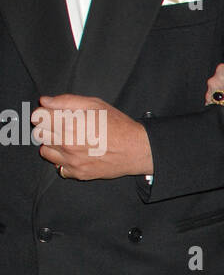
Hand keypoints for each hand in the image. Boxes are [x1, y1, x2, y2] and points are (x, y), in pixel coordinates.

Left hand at [32, 95, 152, 179]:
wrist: (136, 149)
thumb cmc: (118, 125)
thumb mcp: (95, 104)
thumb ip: (66, 101)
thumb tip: (45, 102)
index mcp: (70, 123)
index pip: (37, 118)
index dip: (44, 113)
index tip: (51, 114)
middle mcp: (67, 143)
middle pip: (38, 134)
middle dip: (47, 128)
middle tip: (61, 126)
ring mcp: (71, 161)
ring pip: (45, 152)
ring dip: (53, 145)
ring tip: (68, 141)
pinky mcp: (78, 173)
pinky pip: (59, 168)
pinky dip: (63, 161)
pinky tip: (75, 154)